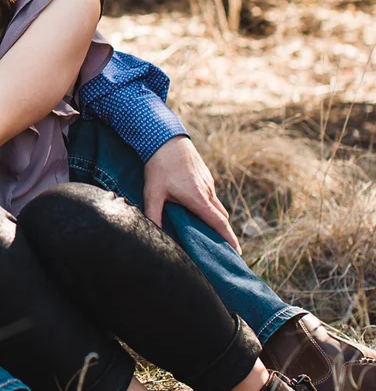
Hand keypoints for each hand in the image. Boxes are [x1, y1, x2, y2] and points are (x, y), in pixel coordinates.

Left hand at [143, 135, 241, 253]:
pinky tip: (197, 209)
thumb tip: (154, 235)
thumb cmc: (159, 165)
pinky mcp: (205, 175)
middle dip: (223, 233)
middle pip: (221, 217)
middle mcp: (208, 191)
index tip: (238, 253)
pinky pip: (212, 195)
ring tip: (208, 232)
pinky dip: (210, 206)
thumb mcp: (152, 192)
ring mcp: (208, 182)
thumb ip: (154, 215)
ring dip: (216, 219)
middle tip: (220, 248)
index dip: (230, 240)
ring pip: (217, 206)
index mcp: (198, 198)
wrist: (165, 137)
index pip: (219, 223)